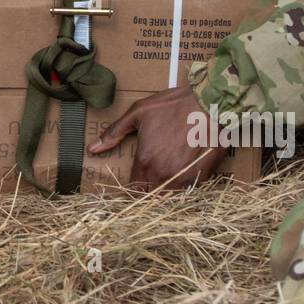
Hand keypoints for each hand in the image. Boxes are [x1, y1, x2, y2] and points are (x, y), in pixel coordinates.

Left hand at [88, 84, 223, 191]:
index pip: (133, 190)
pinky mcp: (201, 178)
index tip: (131, 187)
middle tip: (146, 187)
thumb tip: (92, 149)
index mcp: (145, 161)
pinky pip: (187, 193)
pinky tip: (181, 178)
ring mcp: (183, 179)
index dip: (130, 191)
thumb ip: (114, 132)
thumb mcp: (139, 112)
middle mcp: (163, 175)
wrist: (211, 104)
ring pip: (168, 199)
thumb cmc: (173, 105)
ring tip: (163, 184)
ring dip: (164, 195)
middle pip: (150, 198)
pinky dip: (182, 190)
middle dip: (146, 195)